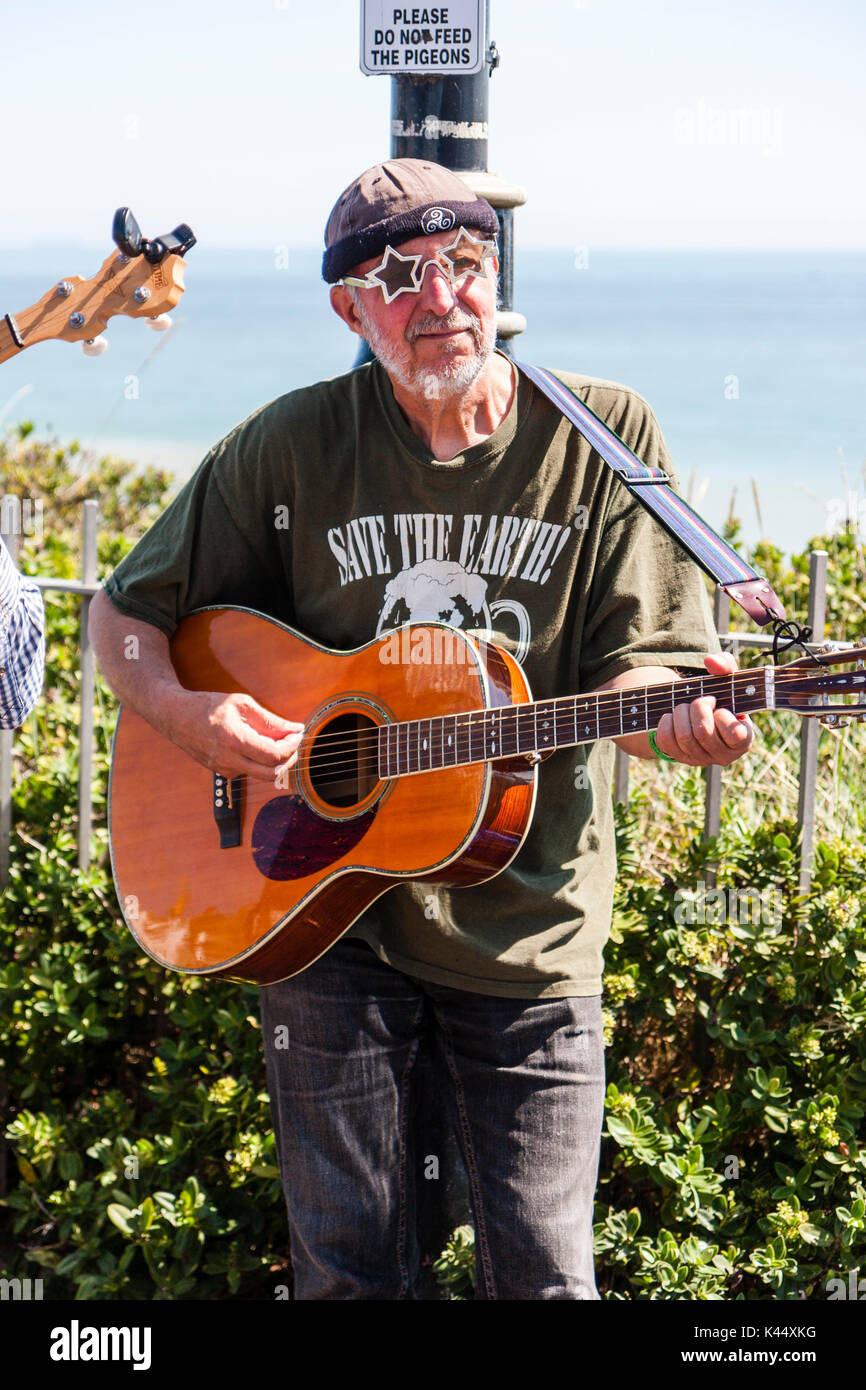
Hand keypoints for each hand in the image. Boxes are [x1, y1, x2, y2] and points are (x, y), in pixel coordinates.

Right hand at [165, 690, 303, 781]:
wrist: (176, 717)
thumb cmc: (208, 706)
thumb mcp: (241, 704)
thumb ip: (270, 720)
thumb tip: (295, 729)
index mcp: (234, 740)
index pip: (274, 755)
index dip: (292, 746)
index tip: (298, 734)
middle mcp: (228, 760)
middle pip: (272, 773)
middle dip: (289, 759)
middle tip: (294, 742)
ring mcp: (224, 769)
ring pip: (262, 775)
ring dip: (276, 762)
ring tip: (280, 741)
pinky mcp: (222, 773)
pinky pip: (250, 771)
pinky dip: (261, 762)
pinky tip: (261, 745)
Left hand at [655, 652, 753, 766]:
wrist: (696, 713)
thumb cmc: (719, 697)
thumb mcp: (726, 680)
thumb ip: (725, 665)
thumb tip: (711, 661)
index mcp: (743, 739)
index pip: (736, 736)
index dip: (724, 718)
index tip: (720, 707)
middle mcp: (722, 755)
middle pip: (703, 732)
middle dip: (698, 708)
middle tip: (700, 700)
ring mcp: (699, 758)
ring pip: (684, 737)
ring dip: (681, 713)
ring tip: (685, 706)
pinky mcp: (678, 757)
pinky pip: (666, 740)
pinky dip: (666, 722)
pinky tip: (673, 716)